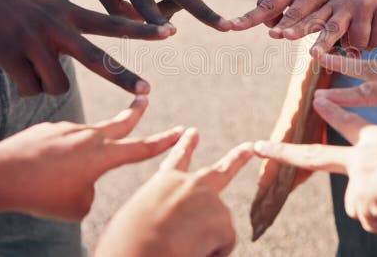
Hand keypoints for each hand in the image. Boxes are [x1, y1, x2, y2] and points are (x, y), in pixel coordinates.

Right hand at [0, 0, 170, 95]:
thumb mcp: (49, 4)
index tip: (171, 32)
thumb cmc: (13, 0)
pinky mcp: (12, 55)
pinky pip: (31, 89)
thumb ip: (69, 27)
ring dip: (49, 85)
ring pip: (59, 85)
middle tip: (148, 91)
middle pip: (98, 59)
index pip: (114, 22)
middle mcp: (58, 27)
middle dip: (124, 78)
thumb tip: (75, 65)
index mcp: (70, 12)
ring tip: (33, 67)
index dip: (143, 29)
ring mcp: (35, 42)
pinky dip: (25, 87)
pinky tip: (15, 70)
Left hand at [0, 96, 183, 219]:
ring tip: (64, 175)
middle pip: (121, 122)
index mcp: (103, 155)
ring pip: (86, 138)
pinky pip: (61, 143)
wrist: (2, 173)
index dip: (164, 141)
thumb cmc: (42, 194)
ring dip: (86, 150)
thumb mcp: (76, 206)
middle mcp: (89, 136)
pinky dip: (59, 156)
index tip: (181, 131)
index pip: (141, 148)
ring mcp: (67, 129)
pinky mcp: (47, 129)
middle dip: (136, 111)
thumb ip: (90, 192)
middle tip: (145, 98)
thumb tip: (83, 181)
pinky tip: (42, 170)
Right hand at [96, 129, 252, 256]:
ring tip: (182, 246)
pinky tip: (191, 251)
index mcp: (164, 183)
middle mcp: (191, 185)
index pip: (176, 160)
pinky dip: (212, 254)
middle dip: (236, 158)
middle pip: (220, 170)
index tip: (193, 132)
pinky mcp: (224, 219)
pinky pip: (224, 244)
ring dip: (207, 241)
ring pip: (218, 227)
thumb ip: (161, 211)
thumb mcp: (137, 217)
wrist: (139, 249)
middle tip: (249, 148)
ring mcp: (210, 199)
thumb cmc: (128, 241)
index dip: (185, 145)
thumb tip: (175, 227)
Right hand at [230, 0, 348, 33]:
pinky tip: (283, 4)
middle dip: (249, 19)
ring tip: (277, 25)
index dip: (286, 26)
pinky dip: (269, 7)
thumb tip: (288, 39)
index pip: (296, 14)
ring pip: (263, 5)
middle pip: (268, 7)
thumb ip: (311, 23)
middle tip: (231, 26)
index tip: (276, 35)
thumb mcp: (329, 7)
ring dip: (265, 19)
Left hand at [254, 97, 376, 237]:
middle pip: (316, 156)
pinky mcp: (359, 198)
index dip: (333, 111)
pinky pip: (372, 223)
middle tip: (254, 146)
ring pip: (360, 210)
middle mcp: (363, 154)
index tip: (317, 101)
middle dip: (283, 151)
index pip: (350, 122)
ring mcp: (358, 175)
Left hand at [275, 0, 376, 56]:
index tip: (284, 35)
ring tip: (365, 34)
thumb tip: (325, 55)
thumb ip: (333, 31)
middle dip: (322, 43)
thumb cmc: (359, 0)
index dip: (298, 28)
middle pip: (332, 29)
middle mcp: (345, 6)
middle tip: (313, 54)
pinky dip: (374, 42)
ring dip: (360, 46)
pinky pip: (375, 40)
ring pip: (358, 41)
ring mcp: (364, 8)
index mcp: (331, 7)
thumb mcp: (341, 8)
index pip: (312, 19)